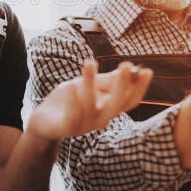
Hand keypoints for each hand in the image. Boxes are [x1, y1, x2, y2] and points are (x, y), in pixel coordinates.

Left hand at [28, 60, 152, 140]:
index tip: (147, 70)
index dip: (140, 88)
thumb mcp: (91, 85)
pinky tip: (73, 85)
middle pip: (117, 105)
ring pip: (92, 106)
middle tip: (126, 65)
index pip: (130, 101)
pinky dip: (73, 101)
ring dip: (91, 84)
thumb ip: (109, 80)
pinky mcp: (66, 128)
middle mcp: (101, 119)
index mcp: (109, 108)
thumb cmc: (70, 100)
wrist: (44, 121)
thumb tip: (133, 68)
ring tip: (89, 63)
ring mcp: (84, 125)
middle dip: (123, 85)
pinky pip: (72, 116)